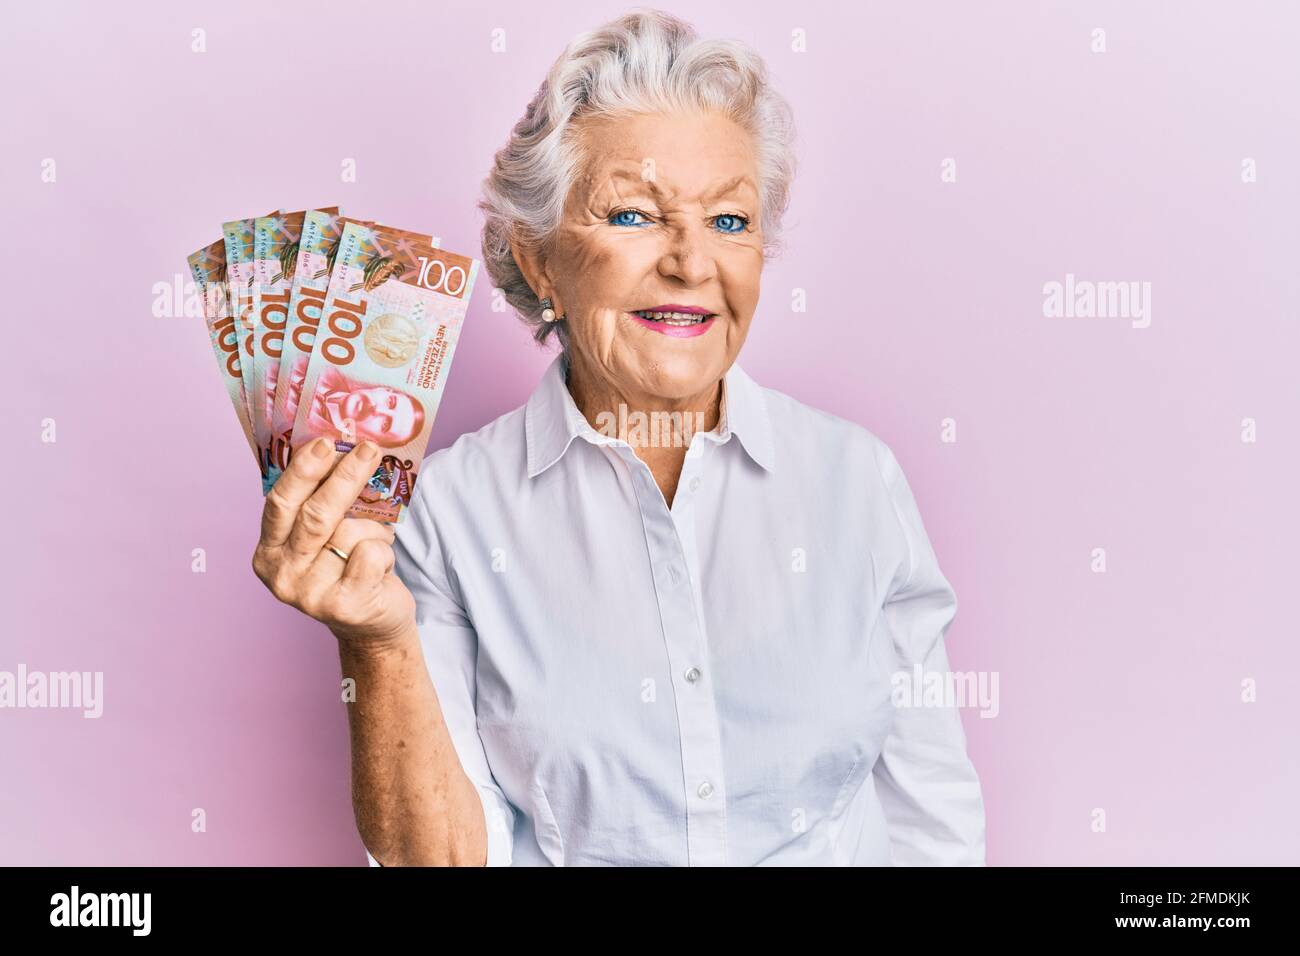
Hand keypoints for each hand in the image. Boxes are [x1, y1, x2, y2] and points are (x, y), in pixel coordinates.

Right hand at [252, 437, 416, 647]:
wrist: (371, 624)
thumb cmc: (348, 568)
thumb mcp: (326, 538)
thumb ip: (321, 504)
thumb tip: (345, 449)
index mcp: (268, 552)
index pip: (280, 503)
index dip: (302, 471)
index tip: (325, 443)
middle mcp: (281, 575)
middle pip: (315, 515)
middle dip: (345, 477)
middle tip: (369, 450)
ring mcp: (309, 595)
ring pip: (349, 533)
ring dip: (375, 526)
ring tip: (379, 536)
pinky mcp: (343, 606)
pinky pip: (371, 554)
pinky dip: (384, 550)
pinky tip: (381, 565)